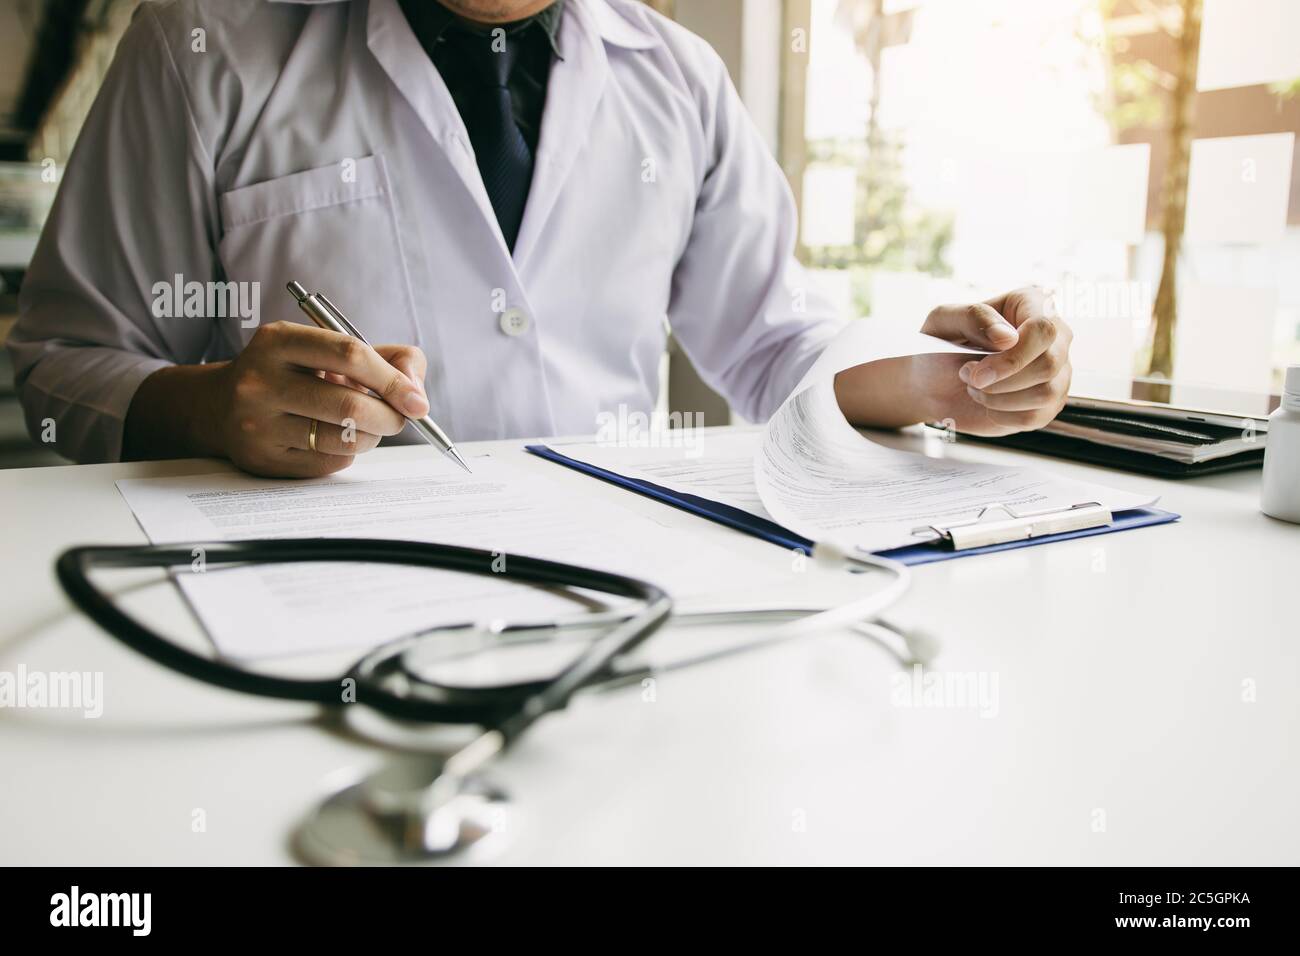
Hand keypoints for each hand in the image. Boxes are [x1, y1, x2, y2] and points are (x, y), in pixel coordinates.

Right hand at [211, 322, 427, 476]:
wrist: (221, 404)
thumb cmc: (294, 372)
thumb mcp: (329, 348)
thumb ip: (386, 357)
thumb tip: (416, 394)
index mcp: (279, 341)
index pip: (350, 355)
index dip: (392, 380)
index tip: (417, 402)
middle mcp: (260, 381)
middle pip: (350, 406)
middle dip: (390, 417)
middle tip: (400, 418)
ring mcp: (257, 424)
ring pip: (344, 440)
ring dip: (371, 436)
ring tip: (366, 425)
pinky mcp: (263, 459)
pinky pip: (329, 463)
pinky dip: (347, 452)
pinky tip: (332, 438)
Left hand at [920, 287, 1072, 435]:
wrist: (934, 383)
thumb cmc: (941, 345)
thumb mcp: (943, 321)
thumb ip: (974, 317)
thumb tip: (1008, 337)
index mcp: (1032, 304)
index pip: (1043, 329)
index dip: (1012, 356)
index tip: (976, 372)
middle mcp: (1054, 335)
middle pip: (1048, 364)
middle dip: (1001, 380)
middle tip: (968, 377)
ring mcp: (1057, 370)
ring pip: (1045, 393)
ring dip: (998, 398)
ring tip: (976, 387)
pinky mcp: (1049, 402)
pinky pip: (1036, 417)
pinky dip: (1002, 415)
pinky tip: (988, 403)